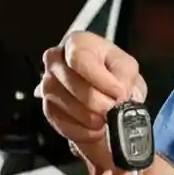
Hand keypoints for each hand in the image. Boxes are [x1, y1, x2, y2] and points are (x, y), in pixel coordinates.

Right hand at [38, 30, 146, 172]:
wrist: (102, 85)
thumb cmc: (112, 71)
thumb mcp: (126, 66)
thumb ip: (125, 77)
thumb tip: (119, 95)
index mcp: (76, 43)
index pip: (80, 59)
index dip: (101, 80)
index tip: (119, 94)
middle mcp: (55, 61)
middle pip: (73, 84)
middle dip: (98, 103)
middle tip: (114, 111)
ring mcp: (48, 84)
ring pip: (66, 105)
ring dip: (90, 118)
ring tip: (107, 120)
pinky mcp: (48, 108)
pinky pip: (61, 123)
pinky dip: (81, 131)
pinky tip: (96, 130)